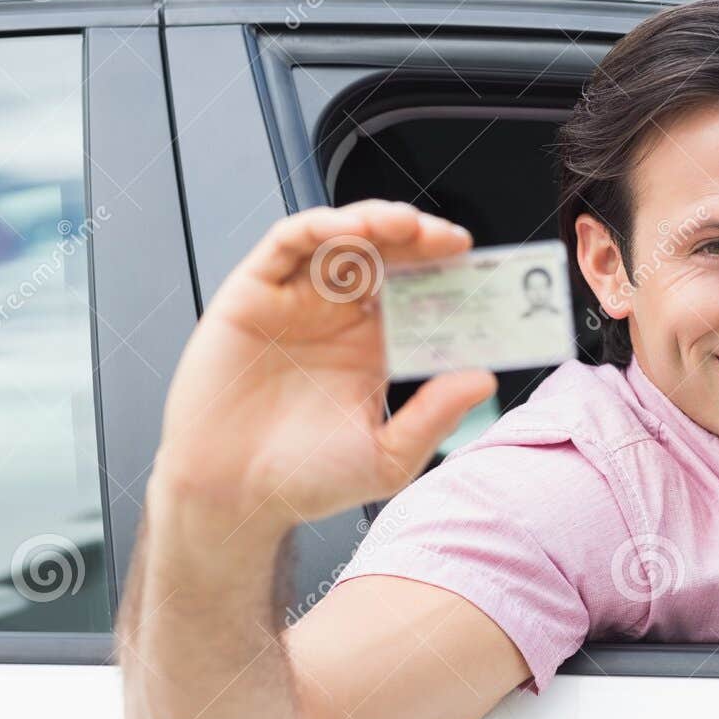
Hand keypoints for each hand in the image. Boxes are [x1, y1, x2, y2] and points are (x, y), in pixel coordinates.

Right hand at [153, 201, 496, 531]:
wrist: (233, 498)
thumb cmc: (304, 480)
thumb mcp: (387, 457)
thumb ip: (435, 417)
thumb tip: (485, 379)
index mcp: (374, 347)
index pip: (419, 295)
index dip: (447, 278)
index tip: (480, 272)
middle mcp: (337, 317)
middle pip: (386, 257)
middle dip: (420, 240)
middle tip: (449, 241)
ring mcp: (296, 301)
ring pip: (341, 240)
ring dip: (376, 221)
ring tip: (407, 226)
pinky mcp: (252, 294)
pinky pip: (287, 244)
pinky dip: (320, 226)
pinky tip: (350, 228)